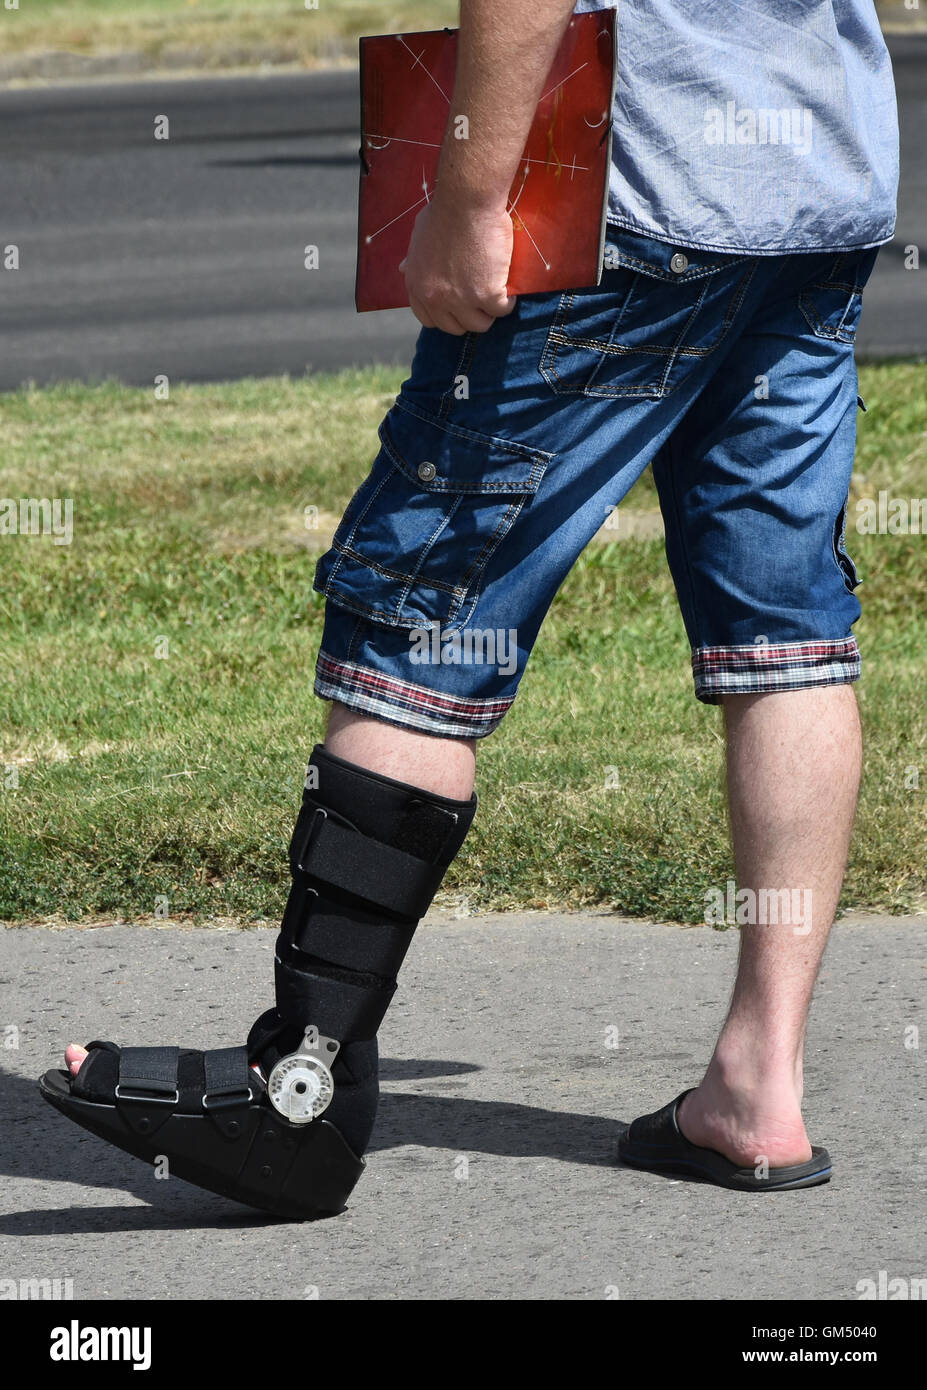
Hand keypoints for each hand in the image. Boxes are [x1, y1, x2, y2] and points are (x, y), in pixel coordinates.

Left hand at [399, 197, 516, 334]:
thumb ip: (414, 258)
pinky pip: (501, 311)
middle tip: (481, 301)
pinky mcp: (486, 294)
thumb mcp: (418, 236)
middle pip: (455, 327)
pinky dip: (508, 303)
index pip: (429, 320)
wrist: (466, 201)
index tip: (458, 307)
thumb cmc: (444, 211)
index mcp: (417, 285)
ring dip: (489, 312)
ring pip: (479, 324)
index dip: (446, 315)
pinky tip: (510, 292)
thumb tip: (404, 268)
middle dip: (468, 316)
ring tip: (497, 296)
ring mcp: (460, 299)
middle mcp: (435, 297)